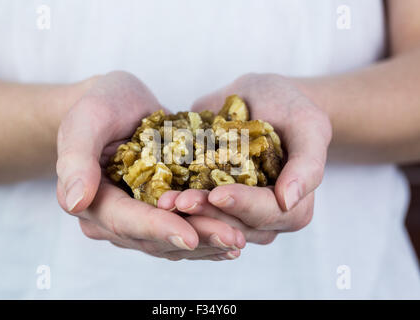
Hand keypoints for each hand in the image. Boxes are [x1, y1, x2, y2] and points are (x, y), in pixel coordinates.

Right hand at [56, 71, 244, 260]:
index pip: (125, 221)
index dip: (157, 229)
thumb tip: (75, 201)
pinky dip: (208, 235)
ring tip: (239, 240)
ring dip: (207, 242)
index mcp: (93, 200)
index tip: (189, 236)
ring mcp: (140, 217)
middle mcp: (115, 218)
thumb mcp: (86, 121)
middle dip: (194, 239)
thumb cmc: (102, 106)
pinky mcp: (161, 211)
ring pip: (173, 240)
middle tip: (233, 239)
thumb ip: (75, 159)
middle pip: (155, 237)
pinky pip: (185, 228)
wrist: (121, 105)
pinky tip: (234, 236)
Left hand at [159, 73, 330, 241]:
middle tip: (178, 202)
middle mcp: (264, 216)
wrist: (259, 98)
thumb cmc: (289, 107)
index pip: (269, 213)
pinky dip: (176, 207)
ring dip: (187, 217)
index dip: (244, 205)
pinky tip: (157, 198)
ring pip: (212, 225)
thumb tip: (290, 201)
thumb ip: (307, 163)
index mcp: (293, 205)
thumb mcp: (308, 125)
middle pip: (236, 225)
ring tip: (163, 201)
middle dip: (207, 215)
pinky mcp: (211, 202)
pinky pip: (195, 212)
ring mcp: (236, 212)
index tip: (218, 194)